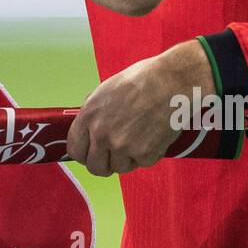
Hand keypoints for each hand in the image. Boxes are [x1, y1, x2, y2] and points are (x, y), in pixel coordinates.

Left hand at [68, 40, 212, 175]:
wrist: (172, 81)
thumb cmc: (143, 80)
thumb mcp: (107, 90)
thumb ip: (95, 113)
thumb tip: (89, 129)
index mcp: (89, 115)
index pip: (75, 150)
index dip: (85, 154)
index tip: (93, 154)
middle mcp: (101, 133)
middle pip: (95, 167)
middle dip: (106, 163)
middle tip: (117, 155)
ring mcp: (121, 146)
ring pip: (119, 168)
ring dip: (129, 158)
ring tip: (141, 137)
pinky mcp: (143, 154)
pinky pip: (142, 163)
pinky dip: (150, 154)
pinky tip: (155, 134)